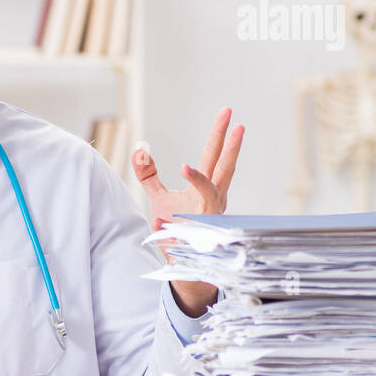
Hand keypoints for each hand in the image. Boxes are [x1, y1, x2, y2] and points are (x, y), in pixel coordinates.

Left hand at [131, 107, 244, 316]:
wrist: (180, 260)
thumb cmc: (174, 228)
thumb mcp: (158, 198)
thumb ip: (148, 174)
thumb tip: (140, 150)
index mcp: (206, 187)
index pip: (214, 156)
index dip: (220, 136)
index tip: (227, 115)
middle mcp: (215, 196)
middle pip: (223, 164)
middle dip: (230, 141)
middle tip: (235, 118)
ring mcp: (213, 210)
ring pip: (219, 181)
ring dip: (218, 163)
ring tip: (210, 147)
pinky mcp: (206, 223)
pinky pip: (203, 201)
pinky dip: (196, 182)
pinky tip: (184, 168)